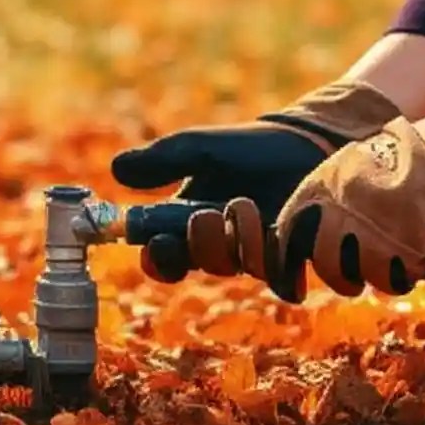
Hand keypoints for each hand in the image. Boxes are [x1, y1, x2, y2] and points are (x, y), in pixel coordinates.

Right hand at [111, 80, 402, 300]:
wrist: (308, 145)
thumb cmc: (248, 147)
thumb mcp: (200, 147)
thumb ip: (162, 159)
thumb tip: (116, 168)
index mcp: (191, 224)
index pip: (165, 257)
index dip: (158, 259)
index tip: (157, 243)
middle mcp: (222, 245)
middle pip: (200, 263)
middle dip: (199, 245)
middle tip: (203, 217)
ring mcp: (258, 254)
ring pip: (239, 268)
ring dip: (238, 242)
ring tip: (244, 209)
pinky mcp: (295, 258)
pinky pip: (284, 279)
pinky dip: (280, 264)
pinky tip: (282, 234)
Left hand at [274, 67, 424, 296]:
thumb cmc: (393, 166)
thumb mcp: (346, 171)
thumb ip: (322, 203)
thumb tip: (296, 250)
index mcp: (321, 185)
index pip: (288, 235)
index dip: (288, 268)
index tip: (296, 287)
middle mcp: (341, 204)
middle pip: (326, 262)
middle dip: (339, 278)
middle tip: (352, 280)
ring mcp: (372, 223)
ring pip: (360, 274)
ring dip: (376, 277)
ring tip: (389, 265)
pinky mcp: (406, 241)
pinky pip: (396, 277)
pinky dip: (405, 275)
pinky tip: (413, 258)